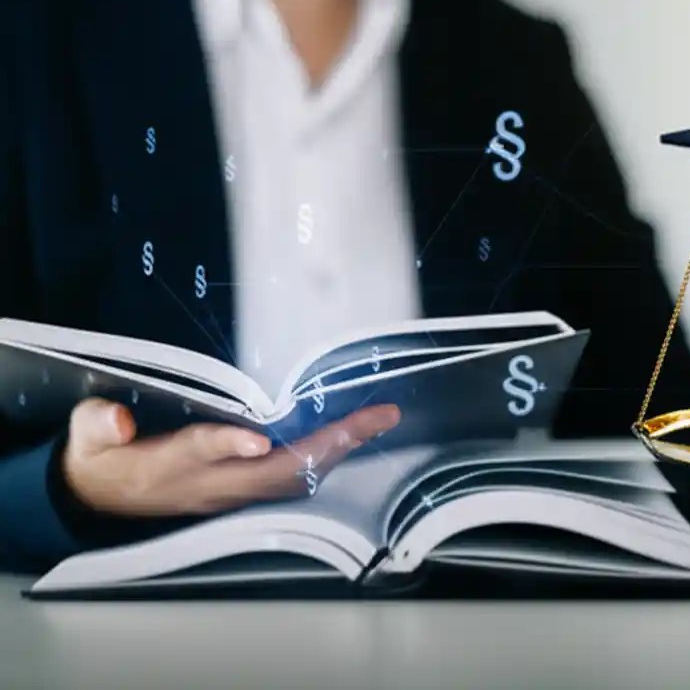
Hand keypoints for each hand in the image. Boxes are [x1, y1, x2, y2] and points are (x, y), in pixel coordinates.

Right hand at [62, 398, 400, 516]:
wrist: (99, 499)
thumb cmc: (99, 458)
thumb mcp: (85, 439)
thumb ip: (97, 426)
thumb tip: (115, 420)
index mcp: (164, 468)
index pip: (199, 453)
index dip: (227, 446)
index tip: (255, 438)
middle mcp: (207, 485)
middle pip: (273, 470)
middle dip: (325, 445)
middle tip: (372, 418)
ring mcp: (228, 493)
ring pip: (292, 478)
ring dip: (336, 452)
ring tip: (376, 422)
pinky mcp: (241, 493)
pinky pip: (293, 480)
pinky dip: (326, 459)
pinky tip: (353, 438)